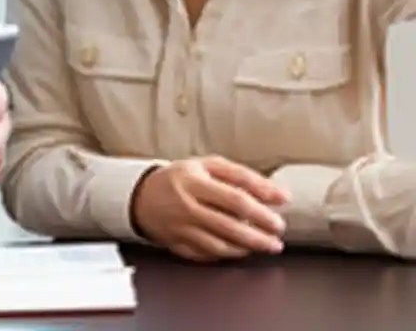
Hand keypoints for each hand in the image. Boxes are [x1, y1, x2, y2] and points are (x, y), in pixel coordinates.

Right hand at [131, 156, 291, 262]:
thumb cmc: (182, 178)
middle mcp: (185, 205)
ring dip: (246, 248)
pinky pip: (205, 254)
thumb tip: (279, 195)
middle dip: (259, 236)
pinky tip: (238, 249)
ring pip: (219, 245)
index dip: (261, 211)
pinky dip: (226, 254)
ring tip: (264, 246)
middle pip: (229, 226)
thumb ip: (244, 176)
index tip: (278, 218)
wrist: (140, 195)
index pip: (234, 198)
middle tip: (277, 239)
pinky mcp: (175, 244)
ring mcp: (179, 227)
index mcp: (194, 181)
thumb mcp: (209, 166)